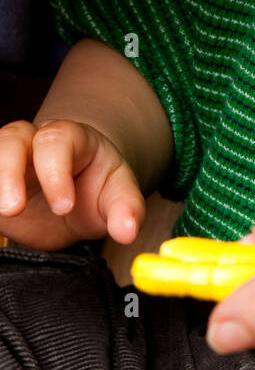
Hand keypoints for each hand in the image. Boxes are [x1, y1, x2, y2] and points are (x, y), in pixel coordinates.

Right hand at [0, 118, 145, 250]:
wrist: (78, 193)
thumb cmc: (97, 187)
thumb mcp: (118, 195)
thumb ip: (126, 210)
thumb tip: (127, 232)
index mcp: (71, 138)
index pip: (57, 141)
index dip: (55, 172)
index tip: (64, 207)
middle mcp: (34, 142)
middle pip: (13, 139)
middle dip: (9, 172)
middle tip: (14, 209)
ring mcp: (10, 160)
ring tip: (2, 213)